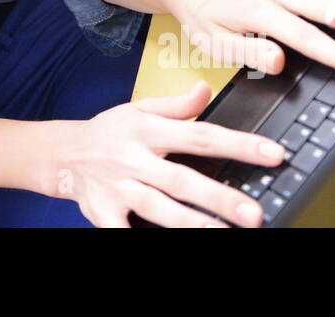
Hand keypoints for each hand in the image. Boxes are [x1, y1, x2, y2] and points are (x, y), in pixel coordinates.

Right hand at [59, 81, 282, 226]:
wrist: (62, 154)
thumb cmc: (108, 132)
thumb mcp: (138, 109)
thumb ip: (175, 105)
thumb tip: (206, 89)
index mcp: (147, 131)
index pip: (200, 136)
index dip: (238, 145)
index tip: (273, 154)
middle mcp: (133, 159)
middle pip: (181, 180)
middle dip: (219, 198)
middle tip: (254, 213)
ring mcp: (118, 188)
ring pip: (158, 209)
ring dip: (192, 225)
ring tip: (225, 236)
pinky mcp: (103, 213)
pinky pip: (124, 232)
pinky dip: (140, 239)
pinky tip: (172, 246)